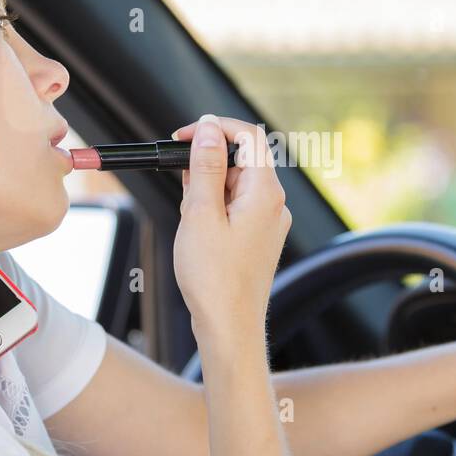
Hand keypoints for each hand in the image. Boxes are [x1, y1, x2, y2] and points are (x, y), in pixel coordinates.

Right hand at [170, 114, 291, 354]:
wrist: (229, 327)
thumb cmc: (215, 279)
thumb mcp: (201, 213)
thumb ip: (205, 166)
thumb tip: (209, 129)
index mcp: (266, 192)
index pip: (248, 136)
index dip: (214, 128)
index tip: (183, 136)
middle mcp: (274, 204)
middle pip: (240, 160)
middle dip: (205, 165)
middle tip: (181, 188)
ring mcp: (269, 222)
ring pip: (235, 186)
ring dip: (207, 190)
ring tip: (191, 222)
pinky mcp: (259, 238)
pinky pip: (236, 208)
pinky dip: (214, 209)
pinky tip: (198, 231)